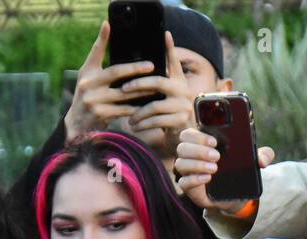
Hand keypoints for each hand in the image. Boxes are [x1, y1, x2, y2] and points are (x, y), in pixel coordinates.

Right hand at [64, 21, 155, 140]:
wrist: (76, 124)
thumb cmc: (88, 96)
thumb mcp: (88, 77)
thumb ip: (98, 59)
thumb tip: (108, 31)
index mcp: (86, 72)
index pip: (95, 52)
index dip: (101, 38)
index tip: (108, 24)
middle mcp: (87, 83)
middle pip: (115, 72)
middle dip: (134, 69)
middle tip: (151, 66)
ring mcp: (93, 99)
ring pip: (123, 93)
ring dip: (141, 90)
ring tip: (155, 87)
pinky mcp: (100, 114)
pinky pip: (123, 109)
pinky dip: (136, 107)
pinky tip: (147, 105)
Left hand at [116, 32, 192, 157]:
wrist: (183, 135)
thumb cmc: (168, 113)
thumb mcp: (166, 95)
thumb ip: (159, 82)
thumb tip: (140, 66)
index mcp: (179, 81)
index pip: (174, 62)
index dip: (171, 48)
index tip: (165, 34)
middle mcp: (183, 90)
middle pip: (158, 82)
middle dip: (138, 85)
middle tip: (123, 89)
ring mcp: (183, 106)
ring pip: (154, 106)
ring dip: (138, 113)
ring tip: (129, 118)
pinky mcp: (179, 121)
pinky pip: (156, 121)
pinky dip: (143, 124)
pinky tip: (135, 126)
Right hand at [175, 127, 275, 213]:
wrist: (235, 195)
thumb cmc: (238, 171)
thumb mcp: (252, 161)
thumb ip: (263, 155)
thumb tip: (263, 160)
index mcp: (202, 144)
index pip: (189, 134)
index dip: (198, 135)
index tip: (215, 141)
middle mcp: (192, 156)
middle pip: (182, 146)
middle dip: (198, 149)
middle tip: (216, 156)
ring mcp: (189, 172)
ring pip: (181, 163)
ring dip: (197, 164)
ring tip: (214, 168)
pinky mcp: (190, 188)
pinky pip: (183, 182)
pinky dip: (194, 179)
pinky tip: (208, 178)